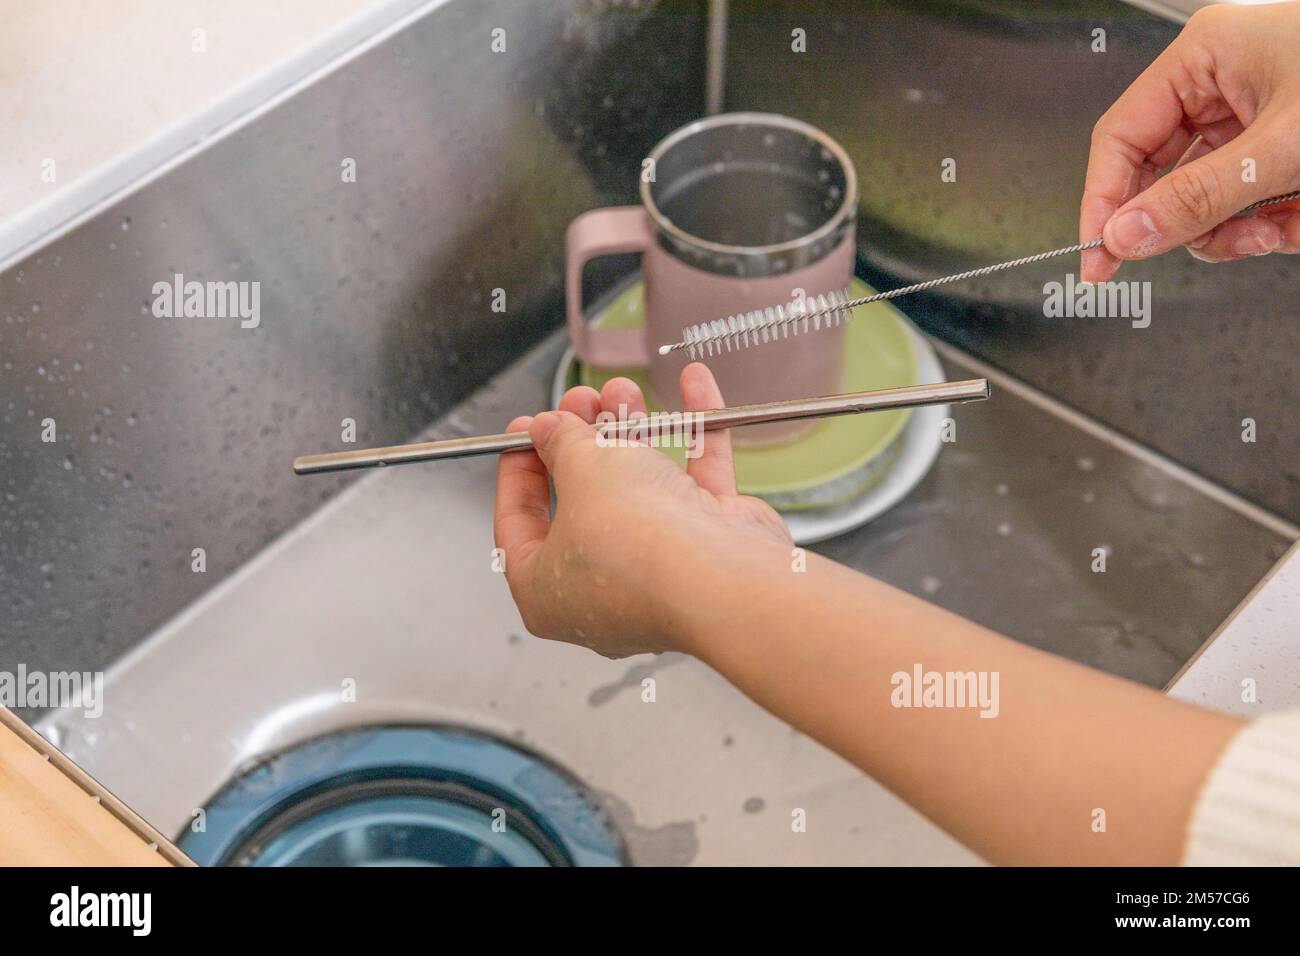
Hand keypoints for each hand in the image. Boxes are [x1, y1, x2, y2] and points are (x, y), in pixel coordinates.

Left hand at [493, 363, 792, 658]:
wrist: (723, 576)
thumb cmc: (636, 542)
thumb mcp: (579, 469)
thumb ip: (561, 442)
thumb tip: (549, 428)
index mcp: (546, 592)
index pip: (518, 525)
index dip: (518, 469)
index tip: (524, 430)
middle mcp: (602, 590)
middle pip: (583, 501)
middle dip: (584, 440)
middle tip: (583, 401)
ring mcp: (661, 572)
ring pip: (641, 491)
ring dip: (633, 431)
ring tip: (624, 389)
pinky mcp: (710, 550)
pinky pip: (697, 484)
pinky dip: (695, 435)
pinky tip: (694, 386)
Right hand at [1080, 1, 1299, 281]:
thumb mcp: (1284, 148)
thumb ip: (1197, 197)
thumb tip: (1126, 236)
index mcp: (1207, 56)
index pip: (1120, 137)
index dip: (1104, 201)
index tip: (1101, 256)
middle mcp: (1224, 82)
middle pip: (1161, 171)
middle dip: (1189, 218)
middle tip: (1205, 246)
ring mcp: (1255, 115)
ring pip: (1203, 195)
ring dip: (1235, 228)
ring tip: (1277, 230)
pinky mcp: (1283, 147)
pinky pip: (1246, 199)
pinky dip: (1270, 223)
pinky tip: (1298, 220)